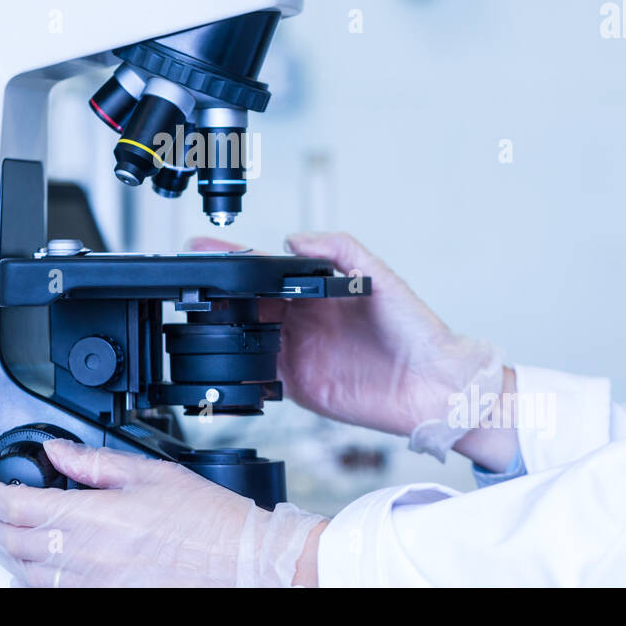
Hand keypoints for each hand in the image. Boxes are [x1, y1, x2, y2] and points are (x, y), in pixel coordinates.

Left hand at [0, 441, 326, 587]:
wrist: (240, 563)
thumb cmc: (205, 521)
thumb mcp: (149, 474)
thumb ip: (94, 463)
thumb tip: (56, 450)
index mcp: (93, 518)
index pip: (16, 506)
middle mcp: (86, 558)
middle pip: (12, 543)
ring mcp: (93, 587)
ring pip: (26, 575)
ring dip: (3, 552)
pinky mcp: (105, 601)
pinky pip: (53, 596)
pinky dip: (32, 582)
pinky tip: (29, 571)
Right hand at [188, 231, 508, 462]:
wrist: (436, 386)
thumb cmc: (418, 330)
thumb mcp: (381, 276)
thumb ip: (340, 250)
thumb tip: (294, 239)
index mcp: (317, 291)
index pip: (265, 270)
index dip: (233, 258)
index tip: (202, 246)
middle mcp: (303, 320)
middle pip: (246, 301)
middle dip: (215, 291)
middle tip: (190, 281)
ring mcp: (298, 353)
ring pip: (247, 336)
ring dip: (222, 326)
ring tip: (198, 314)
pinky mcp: (300, 386)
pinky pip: (260, 375)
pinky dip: (240, 366)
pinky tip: (224, 357)